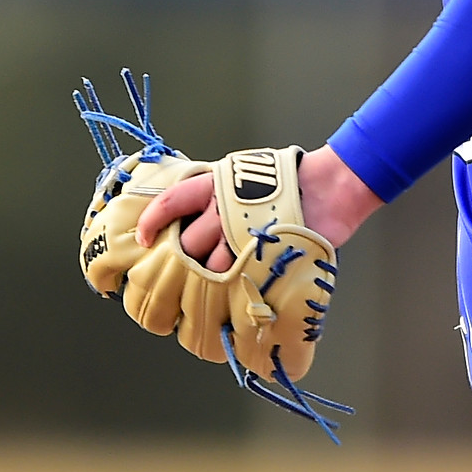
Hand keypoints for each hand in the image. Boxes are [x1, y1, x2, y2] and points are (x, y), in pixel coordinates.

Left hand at [137, 144, 383, 272]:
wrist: (329, 188)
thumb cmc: (291, 179)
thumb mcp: (247, 174)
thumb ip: (220, 192)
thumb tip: (196, 213)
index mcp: (215, 185)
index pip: (171, 202)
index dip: (153, 222)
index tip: (142, 240)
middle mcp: (222, 209)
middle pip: (187, 245)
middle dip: (184, 262)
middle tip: (181, 277)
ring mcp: (240, 234)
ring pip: (211, 267)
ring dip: (210, 281)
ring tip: (210, 292)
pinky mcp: (260, 254)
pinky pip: (237, 281)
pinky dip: (234, 290)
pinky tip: (234, 297)